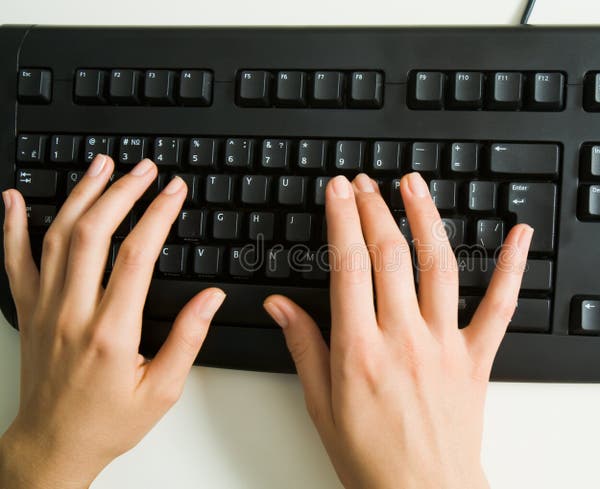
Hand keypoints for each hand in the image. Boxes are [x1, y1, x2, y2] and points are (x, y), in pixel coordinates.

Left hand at [0, 156, 224, 488]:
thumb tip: (211, 298)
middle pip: (94, 233)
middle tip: (144, 168)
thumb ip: (188, 338)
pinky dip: (11, 225)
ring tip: (102, 165)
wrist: (54, 444)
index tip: (174, 190)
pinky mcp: (28, 312)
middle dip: (122, 192)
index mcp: (111, 332)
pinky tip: (14, 197)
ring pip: (56, 237)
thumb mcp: (162, 389)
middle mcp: (73, 313)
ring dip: (81, 195)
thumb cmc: (108, 421)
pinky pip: (13, 260)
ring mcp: (44, 309)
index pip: (136, 256)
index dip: (158, 215)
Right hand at [263, 173, 531, 488]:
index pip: (349, 266)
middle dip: (374, 208)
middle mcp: (404, 339)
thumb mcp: (322, 406)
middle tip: (363, 183)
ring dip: (425, 218)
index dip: (342, 219)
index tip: (338, 191)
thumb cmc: (372, 458)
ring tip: (412, 184)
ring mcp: (445, 344)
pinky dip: (513, 267)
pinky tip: (519, 234)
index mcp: (360, 350)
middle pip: (389, 255)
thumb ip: (304, 347)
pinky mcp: (477, 357)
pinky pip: (501, 305)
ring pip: (439, 266)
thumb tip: (280, 306)